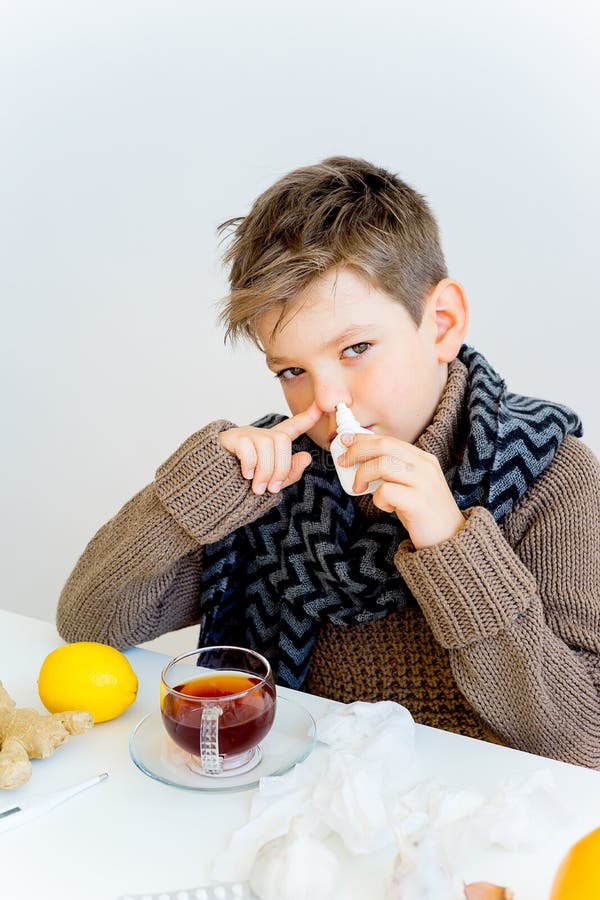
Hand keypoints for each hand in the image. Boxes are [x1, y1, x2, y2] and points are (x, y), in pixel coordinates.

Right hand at [218, 402, 322, 494]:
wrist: (210, 484)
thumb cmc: (240, 482)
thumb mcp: (270, 482)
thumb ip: (290, 472)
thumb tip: (306, 457)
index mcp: (272, 444)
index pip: (293, 427)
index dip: (308, 416)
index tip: (322, 405)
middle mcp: (261, 435)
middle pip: (282, 441)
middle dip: (281, 468)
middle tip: (271, 488)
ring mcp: (246, 434)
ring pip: (267, 446)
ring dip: (265, 471)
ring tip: (257, 488)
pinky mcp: (231, 438)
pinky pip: (249, 448)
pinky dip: (251, 465)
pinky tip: (245, 475)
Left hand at [337, 433, 464, 548]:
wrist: (450, 540)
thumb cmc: (423, 514)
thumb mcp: (410, 485)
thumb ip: (392, 471)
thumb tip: (357, 459)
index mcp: (423, 459)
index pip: (389, 440)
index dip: (364, 439)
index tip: (345, 441)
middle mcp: (425, 466)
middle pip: (384, 445)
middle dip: (357, 451)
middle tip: (343, 463)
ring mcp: (424, 483)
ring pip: (383, 464)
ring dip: (363, 474)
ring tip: (359, 488)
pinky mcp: (419, 502)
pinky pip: (386, 491)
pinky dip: (378, 499)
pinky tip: (386, 507)